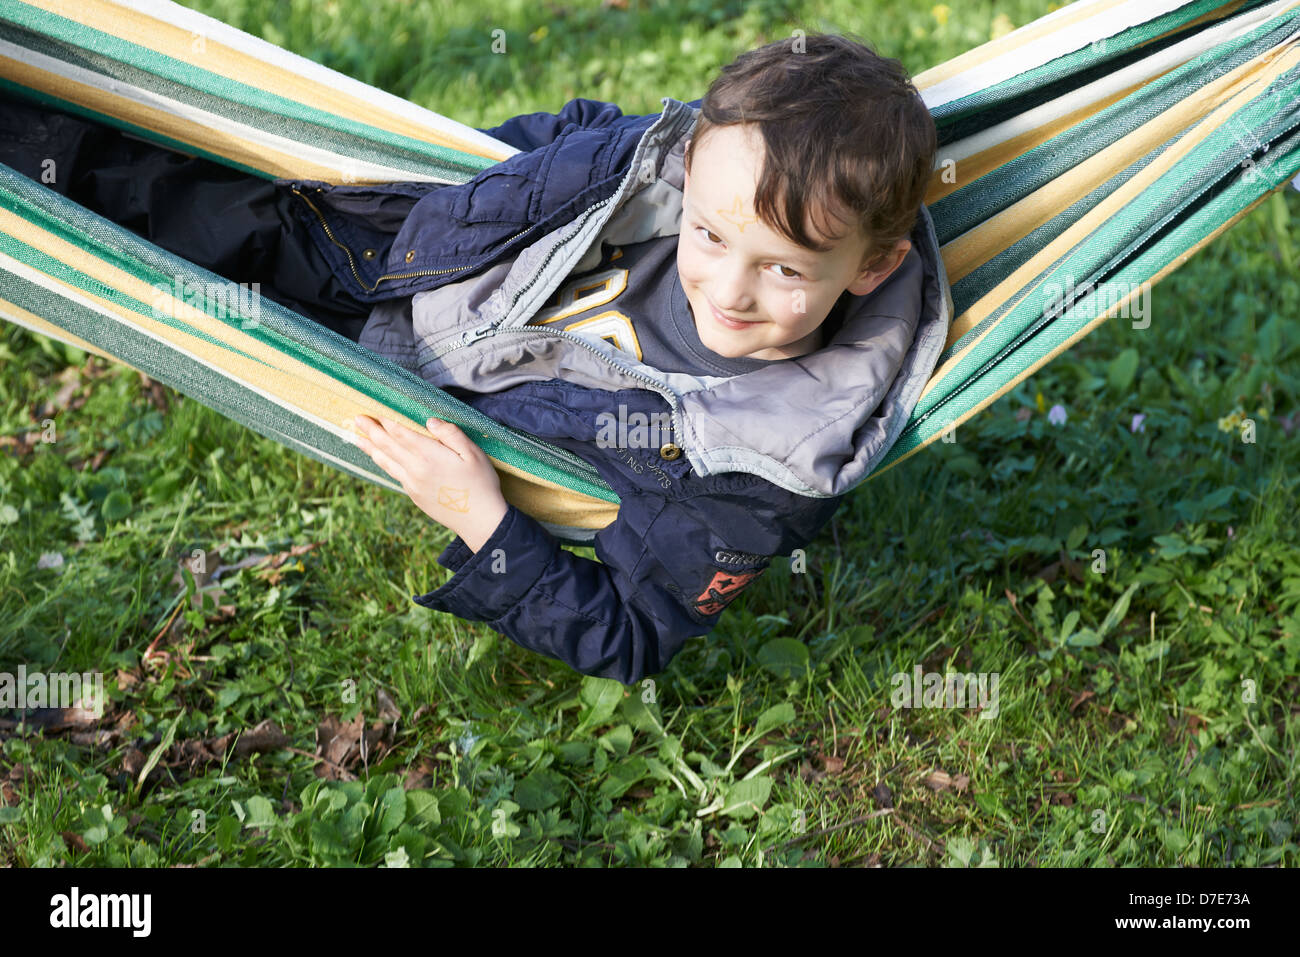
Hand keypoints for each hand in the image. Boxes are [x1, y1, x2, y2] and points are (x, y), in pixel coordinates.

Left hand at [350, 414, 508, 551]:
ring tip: (357, 438)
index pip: (401, 433)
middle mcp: (415, 469)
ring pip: (386, 462)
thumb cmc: (480, 484)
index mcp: (429, 455)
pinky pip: (394, 474)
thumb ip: (451, 434)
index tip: (374, 411)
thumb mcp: (473, 453)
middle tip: (357, 419)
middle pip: (387, 446)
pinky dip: (383, 463)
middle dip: (371, 431)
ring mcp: (412, 484)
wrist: (478, 520)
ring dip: (371, 448)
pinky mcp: (414, 495)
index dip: (386, 421)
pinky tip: (381, 458)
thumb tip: (430, 421)